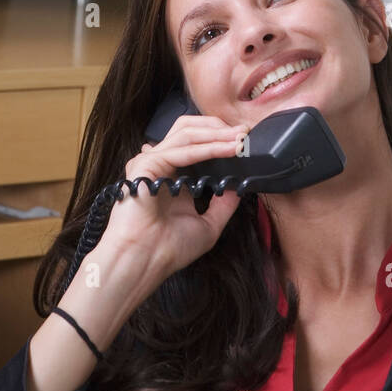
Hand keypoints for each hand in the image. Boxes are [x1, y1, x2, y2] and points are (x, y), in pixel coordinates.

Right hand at [98, 115, 248, 280]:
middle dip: (219, 127)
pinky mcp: (146, 164)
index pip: (196, 144)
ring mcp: (152, 162)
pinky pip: (182, 150)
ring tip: (241, 137)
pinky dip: (208, 147)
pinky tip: (228, 148)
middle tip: (245, 131)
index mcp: (173, 176)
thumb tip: (239, 186)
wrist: (145, 262)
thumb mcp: (208, 225)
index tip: (246, 141)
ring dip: (217, 134)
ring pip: (187, 134)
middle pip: (189, 129)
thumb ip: (223, 204)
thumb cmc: (169, 249)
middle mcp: (161, 165)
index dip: (220, 139)